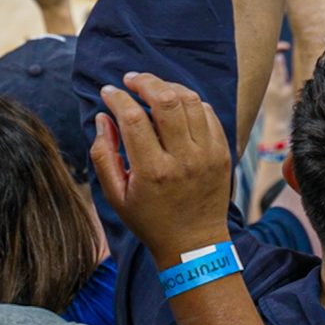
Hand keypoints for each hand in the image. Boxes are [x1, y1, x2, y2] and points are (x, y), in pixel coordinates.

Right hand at [89, 72, 233, 263]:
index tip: (107, 91)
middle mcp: (183, 159)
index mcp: (153, 171)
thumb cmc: (150, 220)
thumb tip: (103, 117)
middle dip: (145, 81)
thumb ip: (103, 155)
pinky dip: (190, 101)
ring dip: (168, 86)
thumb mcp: (116, 196)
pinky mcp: (222, 152)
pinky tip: (175, 103)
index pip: (134, 118)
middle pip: (166, 100)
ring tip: (152, 87)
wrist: (194, 245)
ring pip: (190, 100)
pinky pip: (208, 112)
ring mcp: (207, 154)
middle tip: (130, 79)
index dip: (117, 98)